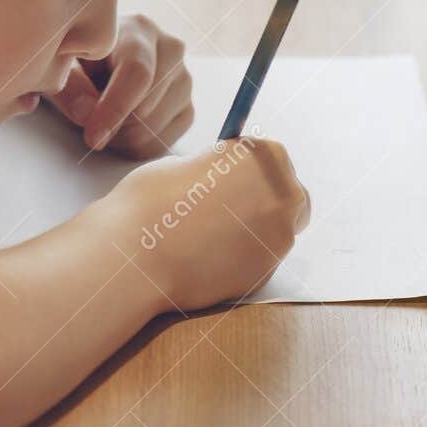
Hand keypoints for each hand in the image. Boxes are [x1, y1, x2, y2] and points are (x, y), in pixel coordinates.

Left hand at [47, 14, 191, 158]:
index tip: (93, 136)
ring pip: (154, 129)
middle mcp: (171, 50)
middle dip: (112, 125)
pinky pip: (163, 143)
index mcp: (139, 30)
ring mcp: (184, 80)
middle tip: (89, 120)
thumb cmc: (79, 60)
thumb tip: (87, 113)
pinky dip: (136, 147)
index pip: (138, 73)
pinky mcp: (187, 108)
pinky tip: (121, 129)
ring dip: (121, 137)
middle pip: (146, 108)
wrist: (99, 62)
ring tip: (104, 119)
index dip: (115, 108)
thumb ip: (71, 87)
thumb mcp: (62, 67)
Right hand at [103, 136, 310, 311]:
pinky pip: (261, 262)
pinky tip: (207, 261)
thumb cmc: (150, 203)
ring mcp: (281, 234)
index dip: (250, 172)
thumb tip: (218, 183)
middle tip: (227, 213)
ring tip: (207, 239)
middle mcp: (284, 192)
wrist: (137, 253)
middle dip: (264, 203)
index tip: (234, 182)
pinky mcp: (269, 271)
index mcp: (263, 155)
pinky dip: (242, 261)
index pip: (272, 160)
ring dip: (252, 234)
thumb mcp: (181, 165)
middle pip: (288, 196)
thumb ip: (212, 170)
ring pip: (277, 232)